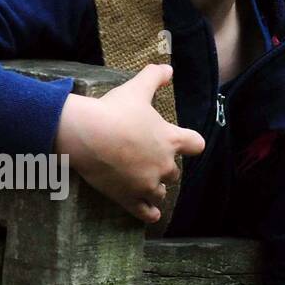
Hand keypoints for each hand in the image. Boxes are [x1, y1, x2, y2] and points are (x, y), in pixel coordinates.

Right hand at [55, 65, 205, 222]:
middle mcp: (164, 165)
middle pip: (174, 172)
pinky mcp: (129, 197)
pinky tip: (152, 216)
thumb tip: (168, 68)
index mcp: (172, 140)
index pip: (196, 145)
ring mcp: (147, 184)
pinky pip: (144, 211)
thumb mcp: (137, 88)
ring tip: (151, 188)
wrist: (88, 135)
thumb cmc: (115, 111)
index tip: (187, 144)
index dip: (190, 144)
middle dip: (165, 168)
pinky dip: (149, 214)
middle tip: (153, 163)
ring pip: (160, 192)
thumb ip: (155, 77)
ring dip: (157, 190)